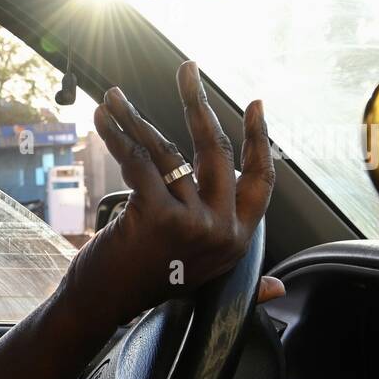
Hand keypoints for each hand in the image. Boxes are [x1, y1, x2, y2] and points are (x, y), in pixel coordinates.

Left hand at [66, 61, 275, 323]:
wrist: (100, 308)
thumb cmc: (142, 289)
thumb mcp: (201, 282)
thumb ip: (246, 283)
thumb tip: (278, 289)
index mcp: (238, 241)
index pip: (260, 181)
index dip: (258, 140)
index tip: (255, 104)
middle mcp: (223, 231)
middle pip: (215, 152)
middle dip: (198, 104)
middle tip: (187, 70)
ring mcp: (193, 224)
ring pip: (167, 153)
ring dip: (136, 120)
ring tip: (115, 97)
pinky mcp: (158, 216)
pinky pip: (138, 163)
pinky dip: (117, 136)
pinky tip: (103, 117)